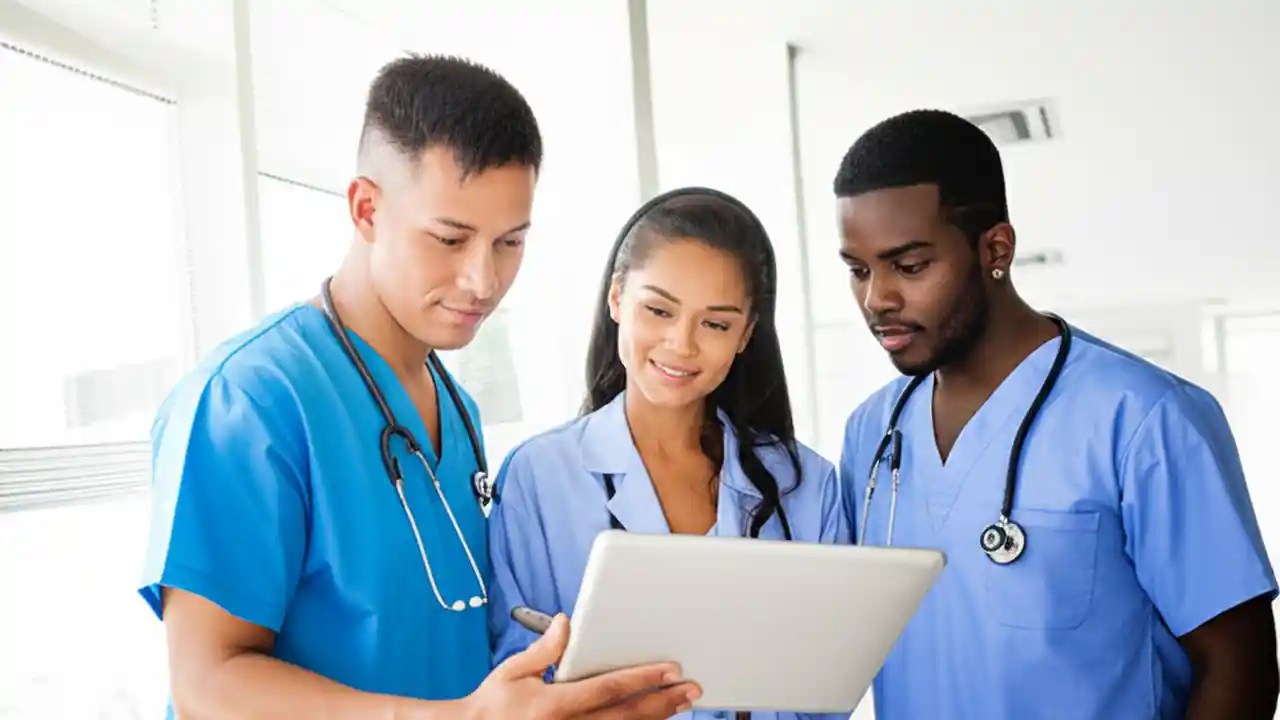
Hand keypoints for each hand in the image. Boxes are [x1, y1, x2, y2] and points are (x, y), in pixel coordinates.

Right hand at [466, 613, 699, 719]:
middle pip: (627, 716)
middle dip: (662, 702)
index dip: (643, 678)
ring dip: (656, 718)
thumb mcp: (514, 671)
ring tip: (681, 703)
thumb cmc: (491, 704)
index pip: (609, 689)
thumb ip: (544, 648)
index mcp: (555, 704)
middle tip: (691, 689)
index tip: (670, 669)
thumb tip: (564, 622)